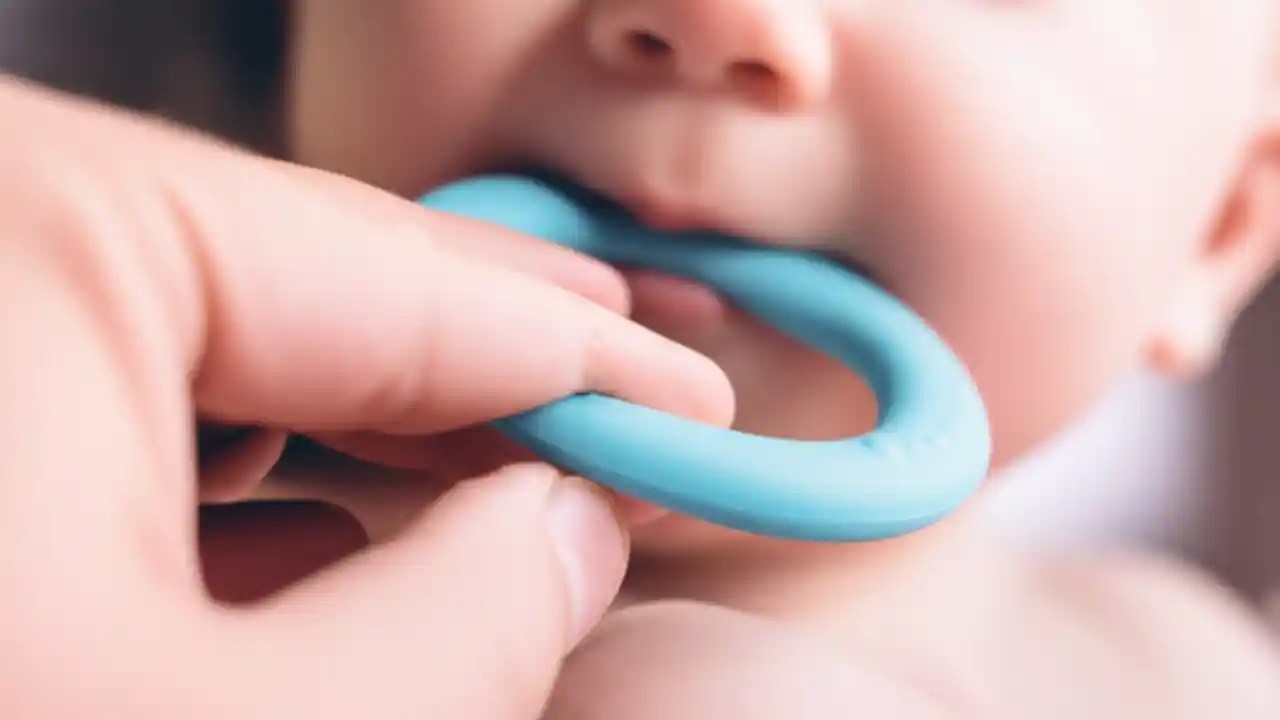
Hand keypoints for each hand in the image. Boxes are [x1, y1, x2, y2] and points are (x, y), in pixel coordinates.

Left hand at [0, 78, 732, 716]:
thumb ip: (459, 622)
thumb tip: (566, 534)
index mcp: (36, 251)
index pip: (398, 285)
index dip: (584, 361)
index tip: (695, 408)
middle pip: (300, 278)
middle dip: (483, 352)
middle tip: (626, 388)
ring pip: (200, 335)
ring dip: (364, 407)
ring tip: (495, 450)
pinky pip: (96, 401)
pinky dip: (223, 464)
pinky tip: (300, 530)